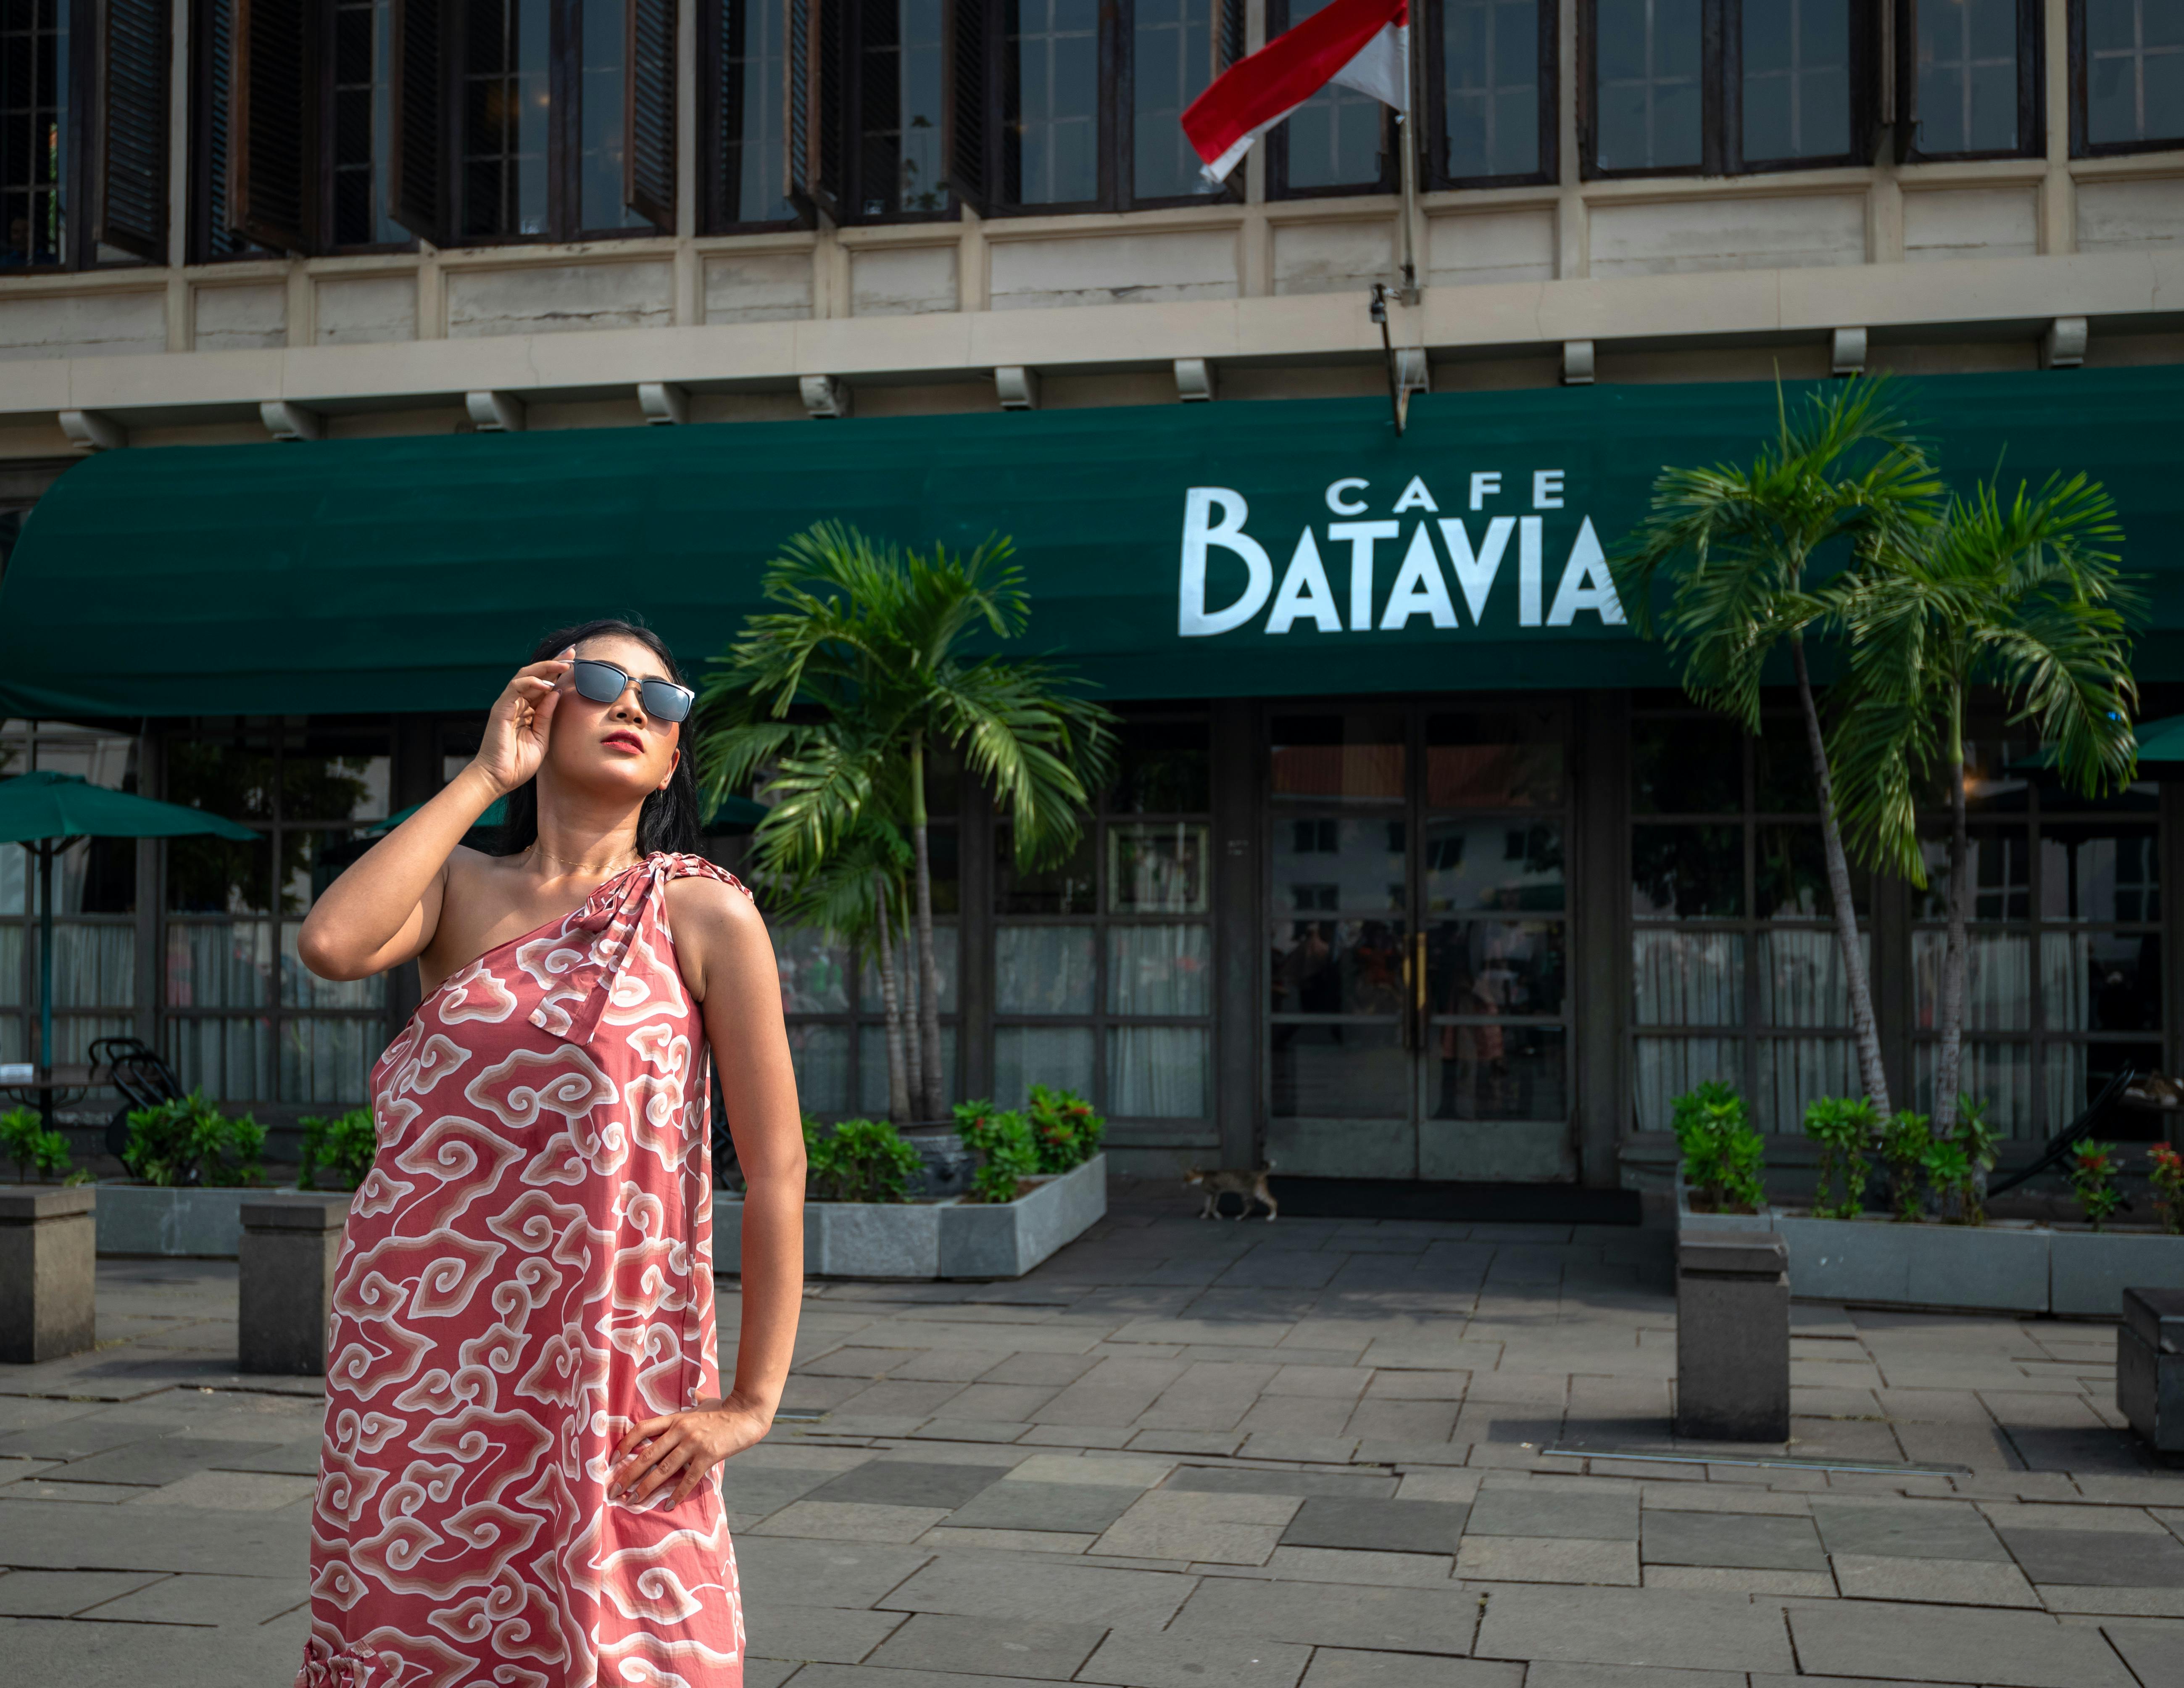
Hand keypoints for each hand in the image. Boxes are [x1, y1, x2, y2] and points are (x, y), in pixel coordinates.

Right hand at [474, 647, 573, 795]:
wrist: (498, 778)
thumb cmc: (518, 763)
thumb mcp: (542, 737)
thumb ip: (548, 715)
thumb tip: (558, 693)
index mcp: (529, 710)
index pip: (544, 685)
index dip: (558, 673)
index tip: (576, 662)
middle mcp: (518, 704)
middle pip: (536, 675)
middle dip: (555, 662)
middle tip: (573, 653)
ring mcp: (508, 705)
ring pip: (525, 676)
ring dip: (545, 668)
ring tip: (564, 665)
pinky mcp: (501, 709)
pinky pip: (516, 688)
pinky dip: (531, 683)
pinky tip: (547, 685)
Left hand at [607, 1394, 772, 1507]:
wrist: (749, 1413)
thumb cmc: (726, 1408)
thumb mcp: (706, 1402)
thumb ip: (697, 1400)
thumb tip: (696, 1392)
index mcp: (676, 1418)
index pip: (642, 1429)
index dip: (625, 1444)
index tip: (613, 1460)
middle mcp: (681, 1430)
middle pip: (647, 1454)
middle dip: (628, 1474)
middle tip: (614, 1490)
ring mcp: (694, 1443)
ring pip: (663, 1469)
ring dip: (646, 1487)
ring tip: (633, 1501)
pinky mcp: (708, 1455)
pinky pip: (688, 1479)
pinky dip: (677, 1494)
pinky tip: (668, 1506)